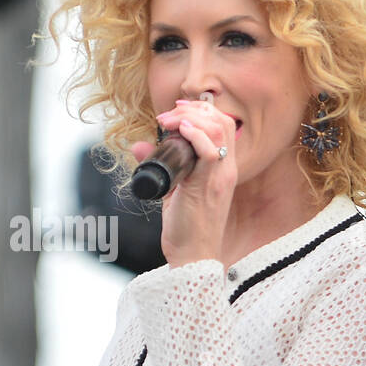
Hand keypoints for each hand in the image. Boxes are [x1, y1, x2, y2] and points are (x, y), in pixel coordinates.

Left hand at [131, 96, 237, 266]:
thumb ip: (160, 166)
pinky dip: (195, 134)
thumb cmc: (186, 228)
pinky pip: (209, 151)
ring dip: (191, 117)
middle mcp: (227, 170)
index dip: (201, 110)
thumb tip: (139, 145)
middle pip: (223, 121)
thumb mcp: (172, 190)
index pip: (223, 125)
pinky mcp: (208, 187)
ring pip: (218, 130)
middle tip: (169, 114)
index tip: (176, 111)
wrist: (193, 257)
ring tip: (170, 121)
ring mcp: (220, 177)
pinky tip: (179, 130)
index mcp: (223, 169)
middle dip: (195, 108)